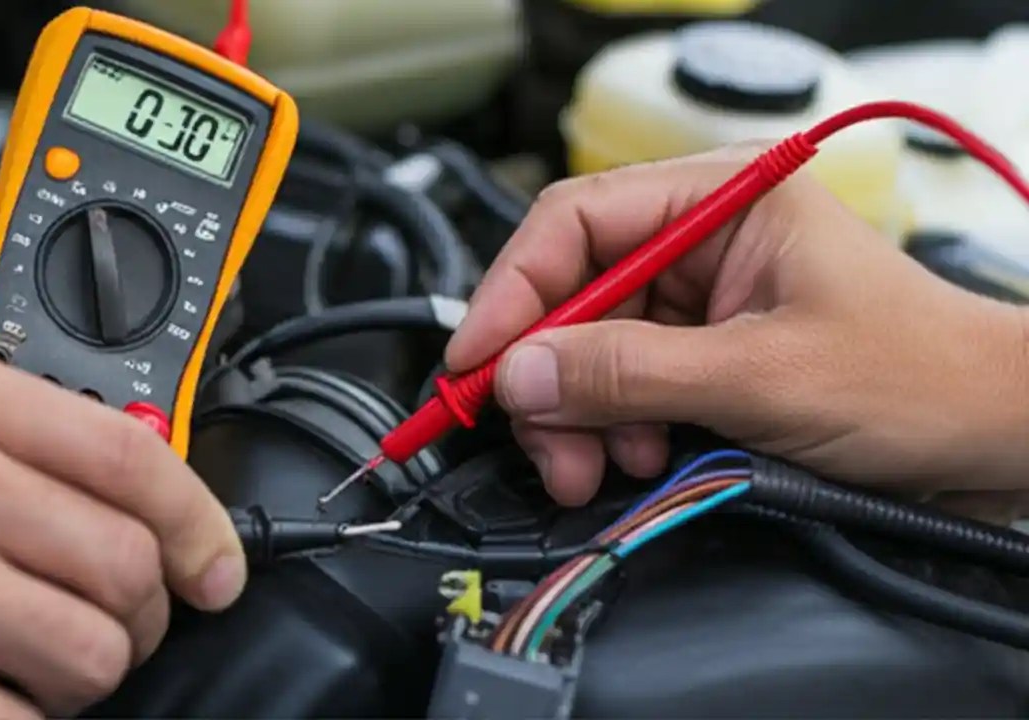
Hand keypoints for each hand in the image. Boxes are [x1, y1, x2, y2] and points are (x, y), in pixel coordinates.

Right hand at [0, 339, 244, 718]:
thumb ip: (21, 430)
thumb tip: (142, 490)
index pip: (133, 458)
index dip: (202, 525)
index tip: (216, 569)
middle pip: (126, 564)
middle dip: (141, 613)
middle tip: (112, 622)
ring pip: (89, 654)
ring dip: (87, 675)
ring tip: (43, 663)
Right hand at [447, 147, 1028, 508]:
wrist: (992, 441)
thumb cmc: (921, 379)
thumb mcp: (762, 377)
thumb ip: (631, 374)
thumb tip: (524, 373)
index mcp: (723, 200)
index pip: (577, 221)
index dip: (513, 291)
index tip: (475, 360)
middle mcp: (702, 241)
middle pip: (573, 291)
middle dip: (548, 372)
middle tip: (537, 436)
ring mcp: (700, 301)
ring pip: (590, 347)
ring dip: (578, 413)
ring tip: (597, 463)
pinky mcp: (702, 355)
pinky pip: (623, 384)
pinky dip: (612, 427)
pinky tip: (636, 456)